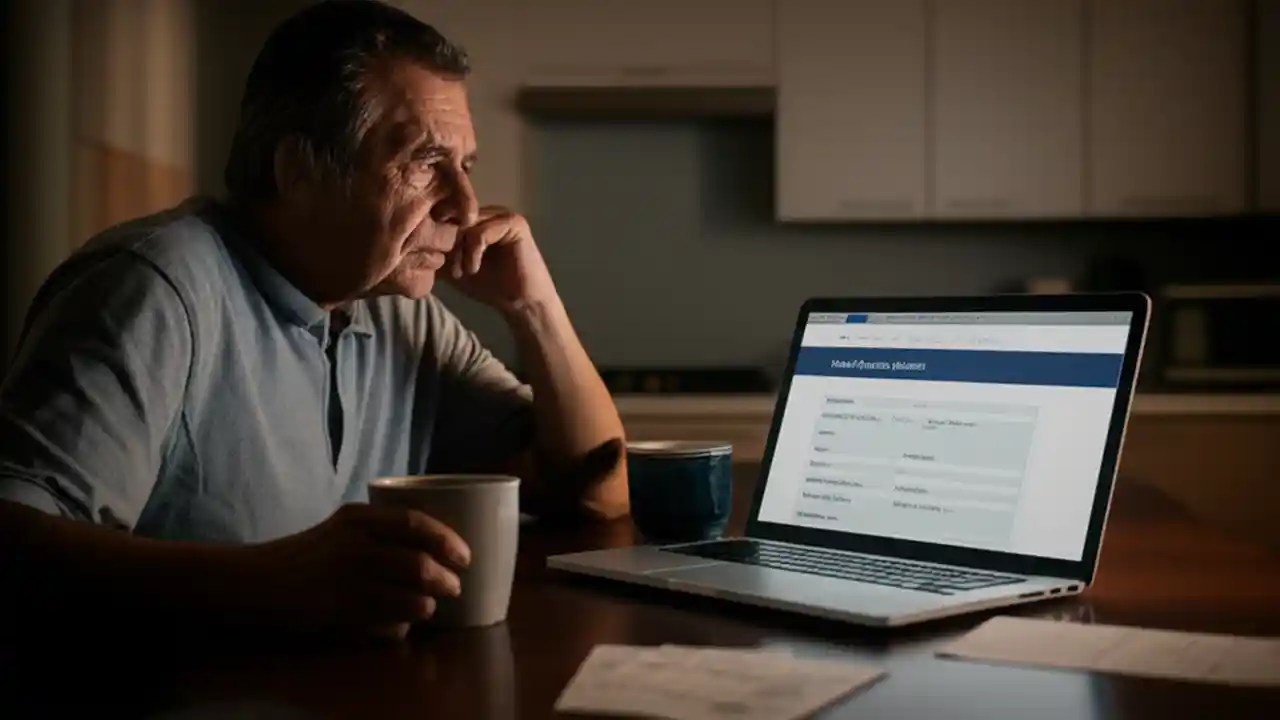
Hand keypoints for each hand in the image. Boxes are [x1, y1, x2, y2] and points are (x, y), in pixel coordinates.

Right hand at [247, 503, 470, 639]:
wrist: (259, 580)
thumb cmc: (311, 552)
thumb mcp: (345, 527)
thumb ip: (383, 529)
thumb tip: (437, 544)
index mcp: (358, 518)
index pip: (414, 522)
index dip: (447, 540)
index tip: (465, 555)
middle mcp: (354, 547)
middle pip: (417, 564)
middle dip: (444, 580)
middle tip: (454, 587)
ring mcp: (346, 582)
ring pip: (407, 599)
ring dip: (426, 606)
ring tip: (429, 608)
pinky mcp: (338, 614)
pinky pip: (384, 625)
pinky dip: (400, 628)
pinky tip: (401, 627)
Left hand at [446, 206, 557, 314]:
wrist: (520, 303)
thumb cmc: (489, 286)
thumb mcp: (453, 267)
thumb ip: (436, 252)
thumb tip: (407, 243)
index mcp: (475, 219)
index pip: (446, 213)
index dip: (436, 234)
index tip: (435, 261)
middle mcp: (487, 212)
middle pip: (453, 216)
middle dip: (446, 244)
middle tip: (449, 270)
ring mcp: (501, 214)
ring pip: (465, 223)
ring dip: (458, 251)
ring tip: (460, 272)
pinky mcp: (514, 223)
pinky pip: (481, 231)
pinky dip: (472, 252)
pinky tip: (473, 269)